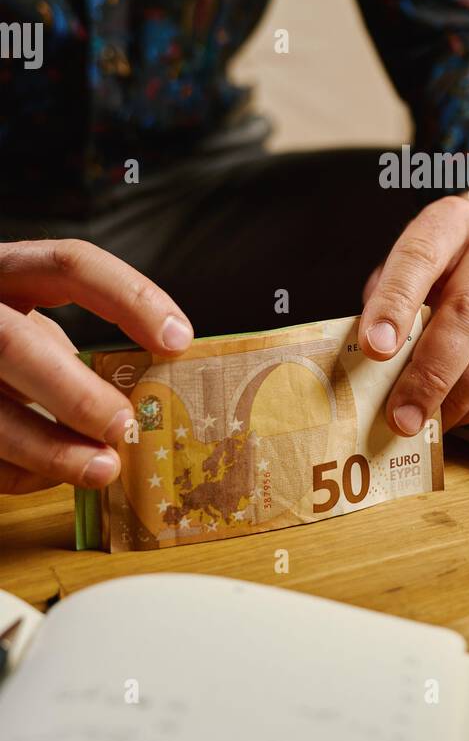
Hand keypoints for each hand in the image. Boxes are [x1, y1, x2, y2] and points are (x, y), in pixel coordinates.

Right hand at [0, 240, 193, 494]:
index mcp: (3, 271)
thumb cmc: (0, 350)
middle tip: (126, 426)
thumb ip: (74, 354)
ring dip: (50, 448)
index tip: (178, 340)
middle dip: (75, 392)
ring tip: (103, 468)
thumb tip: (149, 402)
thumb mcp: (30, 328)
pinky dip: (20, 470)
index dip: (128, 297)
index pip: (69, 264)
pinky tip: (53, 475)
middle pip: (16, 342)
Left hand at [360, 195, 468, 434]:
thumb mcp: (407, 265)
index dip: (396, 303)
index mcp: (451, 220)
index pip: (421, 257)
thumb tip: (368, 364)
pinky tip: (459, 413)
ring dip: (459, 394)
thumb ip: (388, 302)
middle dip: (431, 371)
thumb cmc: (441, 264)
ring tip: (427, 421)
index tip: (374, 348)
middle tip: (402, 414)